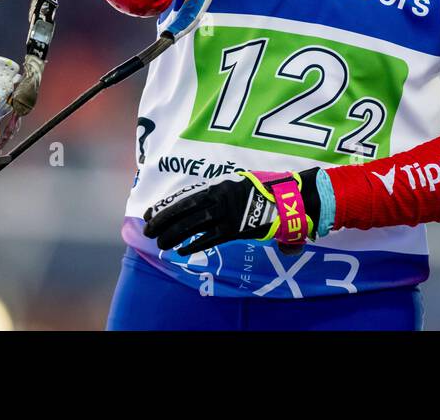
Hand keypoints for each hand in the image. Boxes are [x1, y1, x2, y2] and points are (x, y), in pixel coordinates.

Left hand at [143, 169, 321, 255]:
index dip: (167, 206)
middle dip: (165, 219)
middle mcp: (222, 197)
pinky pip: (213, 237)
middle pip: (186, 209)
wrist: (292, 196)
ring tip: (160, 243)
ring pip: (195, 223)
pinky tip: (183, 251)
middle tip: (147, 229)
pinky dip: (197, 243)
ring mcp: (229, 213)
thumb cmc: (272, 192)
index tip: (150, 212)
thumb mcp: (249, 188)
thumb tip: (228, 212)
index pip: (188, 197)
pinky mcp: (238, 228)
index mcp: (222, 187)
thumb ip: (235, 201)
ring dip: (175, 233)